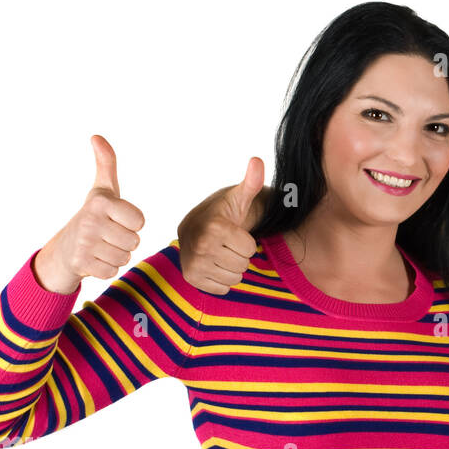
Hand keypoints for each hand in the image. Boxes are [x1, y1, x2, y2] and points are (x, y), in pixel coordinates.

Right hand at [33, 136, 144, 294]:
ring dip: (117, 254)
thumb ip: (107, 163)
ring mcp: (84, 243)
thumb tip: (96, 137)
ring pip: (125, 257)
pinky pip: (113, 271)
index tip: (117, 218)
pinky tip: (95, 259)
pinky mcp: (81, 264)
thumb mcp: (102, 189)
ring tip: (102, 246)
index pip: (140, 221)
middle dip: (125, 240)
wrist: (64, 247)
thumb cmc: (93, 215)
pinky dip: (108, 268)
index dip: (132, 223)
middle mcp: (90, 221)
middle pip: (134, 241)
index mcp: (101, 202)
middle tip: (109, 234)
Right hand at [176, 158, 263, 294]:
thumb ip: (251, 182)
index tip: (236, 232)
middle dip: (241, 255)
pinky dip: (222, 279)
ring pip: (233, 278)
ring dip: (233, 268)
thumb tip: (257, 160)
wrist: (200, 225)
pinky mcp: (190, 278)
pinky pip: (221, 288)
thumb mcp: (240, 197)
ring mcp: (192, 264)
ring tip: (223, 252)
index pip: (249, 249)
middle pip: (242, 265)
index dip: (248, 242)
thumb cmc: (226, 212)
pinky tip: (215, 263)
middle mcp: (199, 247)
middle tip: (229, 243)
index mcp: (213, 228)